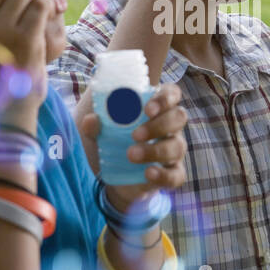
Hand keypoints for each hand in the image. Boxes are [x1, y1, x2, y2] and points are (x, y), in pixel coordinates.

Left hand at [77, 82, 187, 208]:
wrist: (116, 176)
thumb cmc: (115, 141)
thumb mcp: (101, 131)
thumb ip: (94, 124)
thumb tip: (91, 120)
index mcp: (157, 108)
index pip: (171, 93)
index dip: (164, 99)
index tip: (147, 109)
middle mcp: (170, 127)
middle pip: (178, 117)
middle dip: (159, 125)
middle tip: (135, 135)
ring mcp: (174, 150)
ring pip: (177, 146)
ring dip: (155, 150)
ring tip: (131, 155)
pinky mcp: (172, 173)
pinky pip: (176, 175)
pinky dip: (164, 175)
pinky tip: (149, 173)